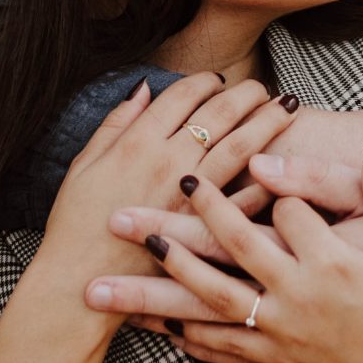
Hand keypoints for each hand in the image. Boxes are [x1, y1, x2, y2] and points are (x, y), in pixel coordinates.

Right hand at [42, 72, 295, 291]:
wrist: (78, 283)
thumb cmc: (75, 224)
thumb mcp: (83, 164)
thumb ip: (116, 122)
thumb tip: (144, 87)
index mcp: (137, 142)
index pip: (182, 95)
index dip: (204, 81)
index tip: (218, 80)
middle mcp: (167, 162)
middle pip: (218, 113)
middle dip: (246, 94)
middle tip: (263, 88)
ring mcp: (188, 196)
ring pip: (239, 147)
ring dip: (266, 123)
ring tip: (287, 108)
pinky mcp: (203, 229)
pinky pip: (244, 198)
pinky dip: (267, 179)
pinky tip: (287, 165)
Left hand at [88, 168, 362, 362]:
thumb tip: (357, 153)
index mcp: (333, 263)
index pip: (282, 210)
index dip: (266, 185)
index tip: (241, 159)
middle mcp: (299, 300)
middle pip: (223, 257)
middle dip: (172, 231)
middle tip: (123, 214)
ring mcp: (284, 336)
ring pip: (208, 308)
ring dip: (157, 292)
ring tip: (111, 283)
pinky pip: (224, 351)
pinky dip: (187, 337)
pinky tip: (155, 326)